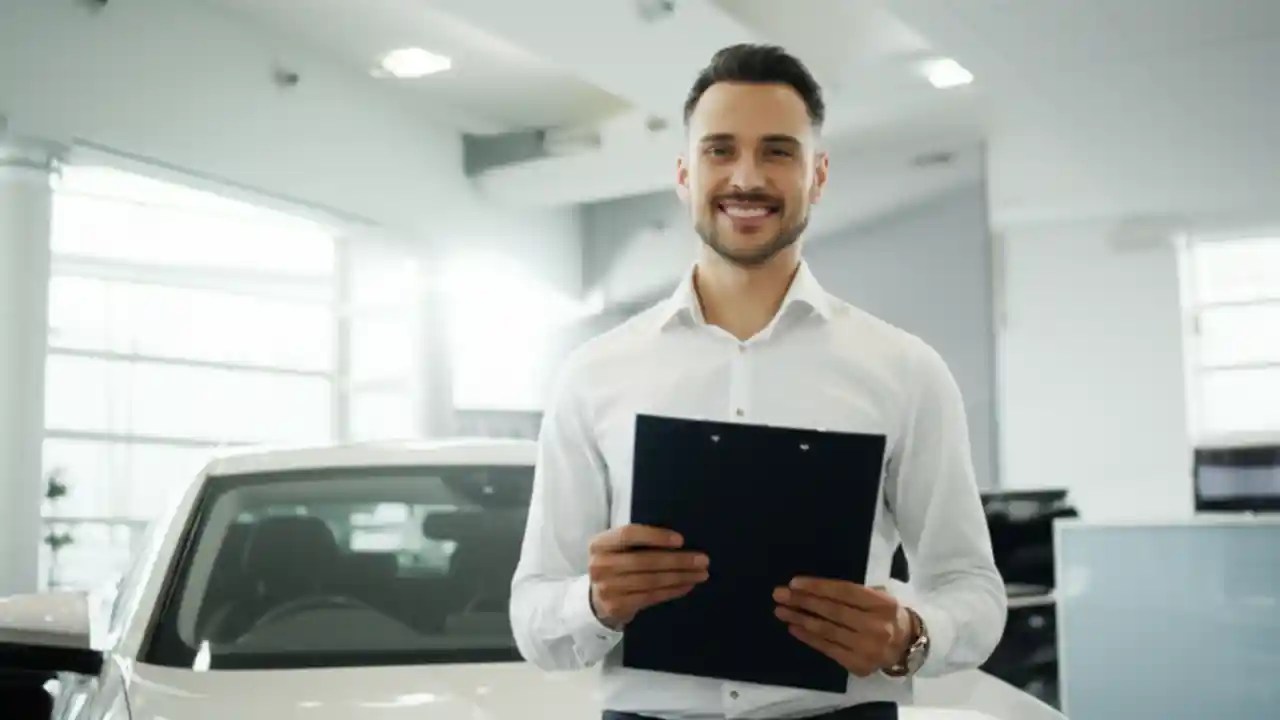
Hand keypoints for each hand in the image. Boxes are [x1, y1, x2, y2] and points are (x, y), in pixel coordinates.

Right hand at [588, 524, 709, 628]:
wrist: (597, 599)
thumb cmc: (616, 565)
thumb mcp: (618, 549)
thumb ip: (638, 542)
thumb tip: (680, 540)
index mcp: (600, 543)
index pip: (628, 534)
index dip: (655, 536)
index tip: (681, 540)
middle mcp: (600, 565)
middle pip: (644, 560)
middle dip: (677, 560)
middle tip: (702, 560)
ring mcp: (607, 588)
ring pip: (650, 581)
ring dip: (680, 577)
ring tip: (700, 573)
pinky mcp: (617, 606)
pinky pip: (651, 596)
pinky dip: (672, 591)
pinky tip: (687, 585)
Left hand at [773, 578, 912, 677]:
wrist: (906, 646)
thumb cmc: (885, 614)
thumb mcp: (879, 596)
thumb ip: (852, 592)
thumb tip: (812, 588)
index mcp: (882, 603)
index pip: (844, 592)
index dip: (818, 587)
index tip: (794, 583)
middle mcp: (876, 626)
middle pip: (832, 611)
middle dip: (802, 601)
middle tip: (779, 594)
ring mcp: (867, 648)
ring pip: (826, 631)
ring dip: (800, 619)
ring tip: (781, 610)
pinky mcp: (857, 665)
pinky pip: (827, 648)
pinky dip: (808, 638)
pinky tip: (794, 628)